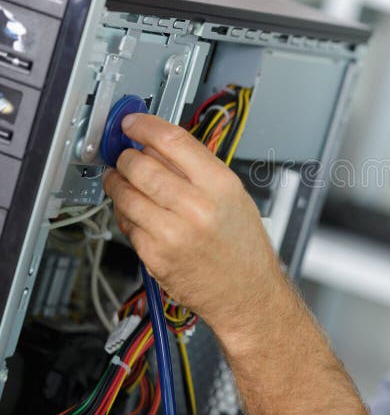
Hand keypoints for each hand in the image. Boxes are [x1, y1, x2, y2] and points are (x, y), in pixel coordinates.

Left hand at [102, 113, 275, 327]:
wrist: (247, 292)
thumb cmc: (243, 246)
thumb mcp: (233, 196)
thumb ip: (198, 168)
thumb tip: (159, 144)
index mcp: (220, 185)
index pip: (172, 140)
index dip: (144, 125)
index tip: (132, 122)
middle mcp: (197, 207)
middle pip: (141, 163)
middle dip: (126, 155)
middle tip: (125, 154)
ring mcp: (172, 232)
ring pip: (126, 192)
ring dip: (118, 182)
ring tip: (123, 181)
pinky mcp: (154, 255)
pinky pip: (126, 223)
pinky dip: (125, 213)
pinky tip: (137, 212)